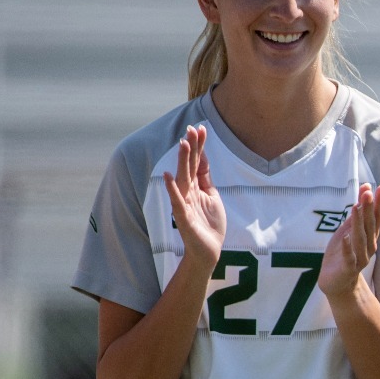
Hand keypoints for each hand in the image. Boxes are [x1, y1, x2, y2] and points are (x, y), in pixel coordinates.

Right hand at [162, 126, 226, 269]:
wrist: (208, 250)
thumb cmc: (209, 223)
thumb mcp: (211, 196)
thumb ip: (205, 178)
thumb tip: (203, 157)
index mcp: (196, 187)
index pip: (198, 162)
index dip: (199, 146)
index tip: (201, 128)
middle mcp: (188, 192)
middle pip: (189, 166)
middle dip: (191, 148)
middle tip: (191, 129)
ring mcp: (184, 204)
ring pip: (183, 179)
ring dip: (182, 161)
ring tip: (183, 143)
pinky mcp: (183, 218)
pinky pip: (177, 201)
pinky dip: (172, 189)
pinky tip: (168, 176)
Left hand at [319, 181, 379, 301]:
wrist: (337, 282)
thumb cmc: (344, 252)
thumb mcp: (349, 228)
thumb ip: (358, 211)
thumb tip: (366, 187)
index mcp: (370, 236)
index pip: (377, 217)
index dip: (379, 203)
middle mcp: (369, 246)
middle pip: (369, 225)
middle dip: (369, 209)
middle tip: (369, 192)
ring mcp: (359, 258)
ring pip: (360, 238)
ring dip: (358, 223)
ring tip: (356, 207)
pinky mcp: (348, 269)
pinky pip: (349, 257)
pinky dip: (348, 248)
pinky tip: (346, 237)